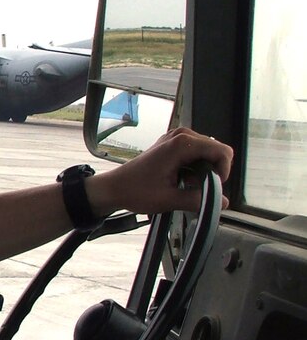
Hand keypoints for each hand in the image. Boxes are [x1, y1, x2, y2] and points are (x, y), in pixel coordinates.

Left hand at [88, 127, 233, 218]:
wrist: (115, 188)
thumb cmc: (136, 191)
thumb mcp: (169, 199)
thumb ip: (198, 200)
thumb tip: (223, 203)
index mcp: (181, 144)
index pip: (221, 150)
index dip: (224, 171)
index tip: (214, 187)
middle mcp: (180, 135)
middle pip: (216, 150)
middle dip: (214, 171)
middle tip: (198, 188)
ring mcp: (176, 138)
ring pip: (207, 153)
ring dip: (204, 171)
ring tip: (187, 185)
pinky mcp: (172, 145)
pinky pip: (196, 154)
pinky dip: (195, 168)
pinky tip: (182, 180)